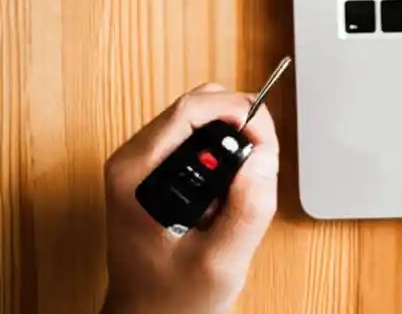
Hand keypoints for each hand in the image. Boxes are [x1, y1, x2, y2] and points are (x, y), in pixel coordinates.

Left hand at [101, 84, 278, 313]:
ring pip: (203, 118)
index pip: (193, 109)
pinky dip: (226, 155)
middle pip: (199, 106)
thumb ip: (247, 209)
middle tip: (263, 167)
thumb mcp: (221, 262)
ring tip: (244, 189)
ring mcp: (143, 163)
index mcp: (136, 174)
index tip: (268, 141)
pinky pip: (200, 139)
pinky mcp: (156, 169)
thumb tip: (262, 155)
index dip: (240, 112)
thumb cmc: (173, 297)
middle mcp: (133, 160)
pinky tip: (229, 194)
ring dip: (235, 143)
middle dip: (242, 128)